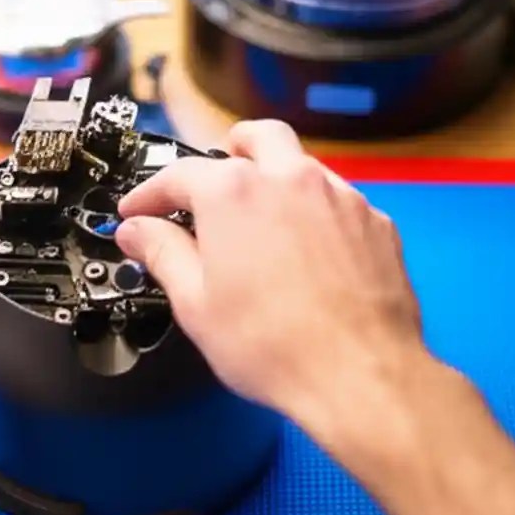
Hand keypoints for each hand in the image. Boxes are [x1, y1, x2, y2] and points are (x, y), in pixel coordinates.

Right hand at [116, 120, 448, 470]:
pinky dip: (315, 214)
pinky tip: (307, 254)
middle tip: (212, 186)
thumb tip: (138, 231)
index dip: (151, 194)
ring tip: (260, 224)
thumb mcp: (196, 304)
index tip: (139, 213)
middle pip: (257, 138)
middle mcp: (290, 179)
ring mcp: (340, 197)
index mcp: (235, 193)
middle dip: (230, 152)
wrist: (360, 376)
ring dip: (276, 181)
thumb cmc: (273, 346)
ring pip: (302, 166)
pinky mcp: (376, 223)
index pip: (179, 174)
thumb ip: (163, 254)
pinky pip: (338, 201)